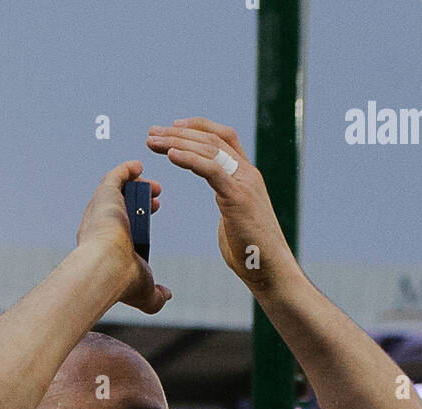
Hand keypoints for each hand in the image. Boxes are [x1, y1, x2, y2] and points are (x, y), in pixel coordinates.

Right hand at [76, 160, 171, 314]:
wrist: (107, 268)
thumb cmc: (123, 282)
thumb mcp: (145, 292)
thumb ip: (157, 296)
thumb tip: (167, 295)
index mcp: (103, 246)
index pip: (119, 225)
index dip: (138, 216)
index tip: (154, 211)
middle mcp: (98, 226)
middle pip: (119, 206)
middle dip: (139, 200)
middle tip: (156, 200)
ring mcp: (100, 209)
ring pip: (117, 190)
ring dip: (137, 184)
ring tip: (155, 186)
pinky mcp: (105, 194)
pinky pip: (115, 176)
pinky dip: (126, 169)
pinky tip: (139, 166)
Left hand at [146, 118, 297, 292]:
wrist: (270, 268)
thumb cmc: (252, 252)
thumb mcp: (238, 219)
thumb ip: (230, 206)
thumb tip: (224, 211)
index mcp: (247, 175)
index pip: (223, 137)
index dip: (198, 128)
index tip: (173, 126)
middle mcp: (247, 173)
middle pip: (211, 139)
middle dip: (179, 132)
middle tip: (152, 132)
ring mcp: (244, 182)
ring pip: (208, 149)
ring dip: (176, 142)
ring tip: (152, 141)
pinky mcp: (238, 196)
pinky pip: (210, 169)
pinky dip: (189, 158)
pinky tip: (170, 155)